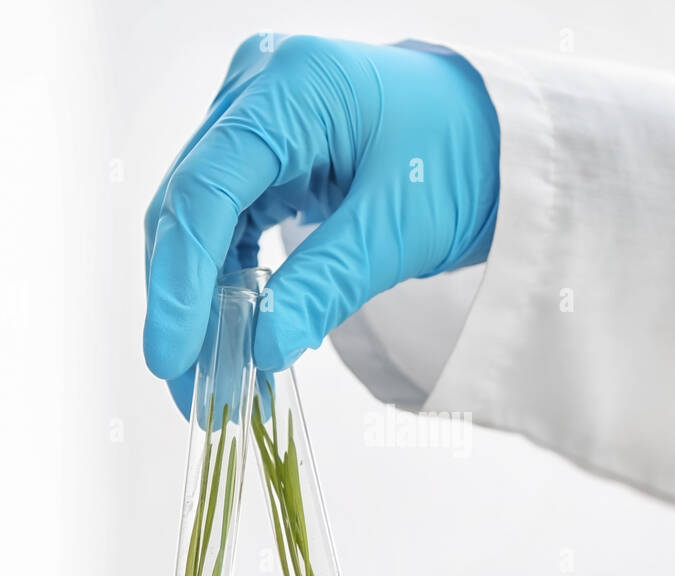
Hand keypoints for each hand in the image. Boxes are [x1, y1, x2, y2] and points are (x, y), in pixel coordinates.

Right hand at [142, 34, 499, 416]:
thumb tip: (261, 350)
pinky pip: (228, 223)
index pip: (207, 189)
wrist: (503, 139)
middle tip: (190, 390)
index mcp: (291, 87)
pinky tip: (236, 340)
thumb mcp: (400, 228)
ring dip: (201, 302)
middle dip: (183, 302)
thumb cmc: (468, 157)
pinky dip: (229, 284)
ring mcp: (258, 118)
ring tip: (212, 381)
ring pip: (199, 221)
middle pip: (188, 205)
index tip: (170, 356)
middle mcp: (258, 90)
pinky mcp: (267, 154)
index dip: (179, 281)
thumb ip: (325, 286)